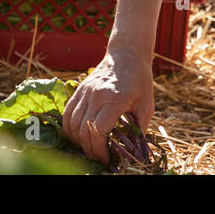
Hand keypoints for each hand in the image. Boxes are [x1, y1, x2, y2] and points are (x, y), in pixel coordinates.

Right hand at [62, 48, 154, 164]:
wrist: (126, 54)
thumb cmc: (139, 79)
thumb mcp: (146, 104)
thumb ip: (141, 128)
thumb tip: (137, 152)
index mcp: (114, 99)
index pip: (99, 131)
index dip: (100, 150)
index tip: (107, 159)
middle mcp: (96, 95)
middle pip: (83, 130)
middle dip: (89, 149)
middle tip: (99, 158)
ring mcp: (85, 92)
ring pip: (71, 123)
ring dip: (78, 140)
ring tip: (89, 148)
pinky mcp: (79, 90)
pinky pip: (67, 113)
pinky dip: (69, 128)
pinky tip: (78, 135)